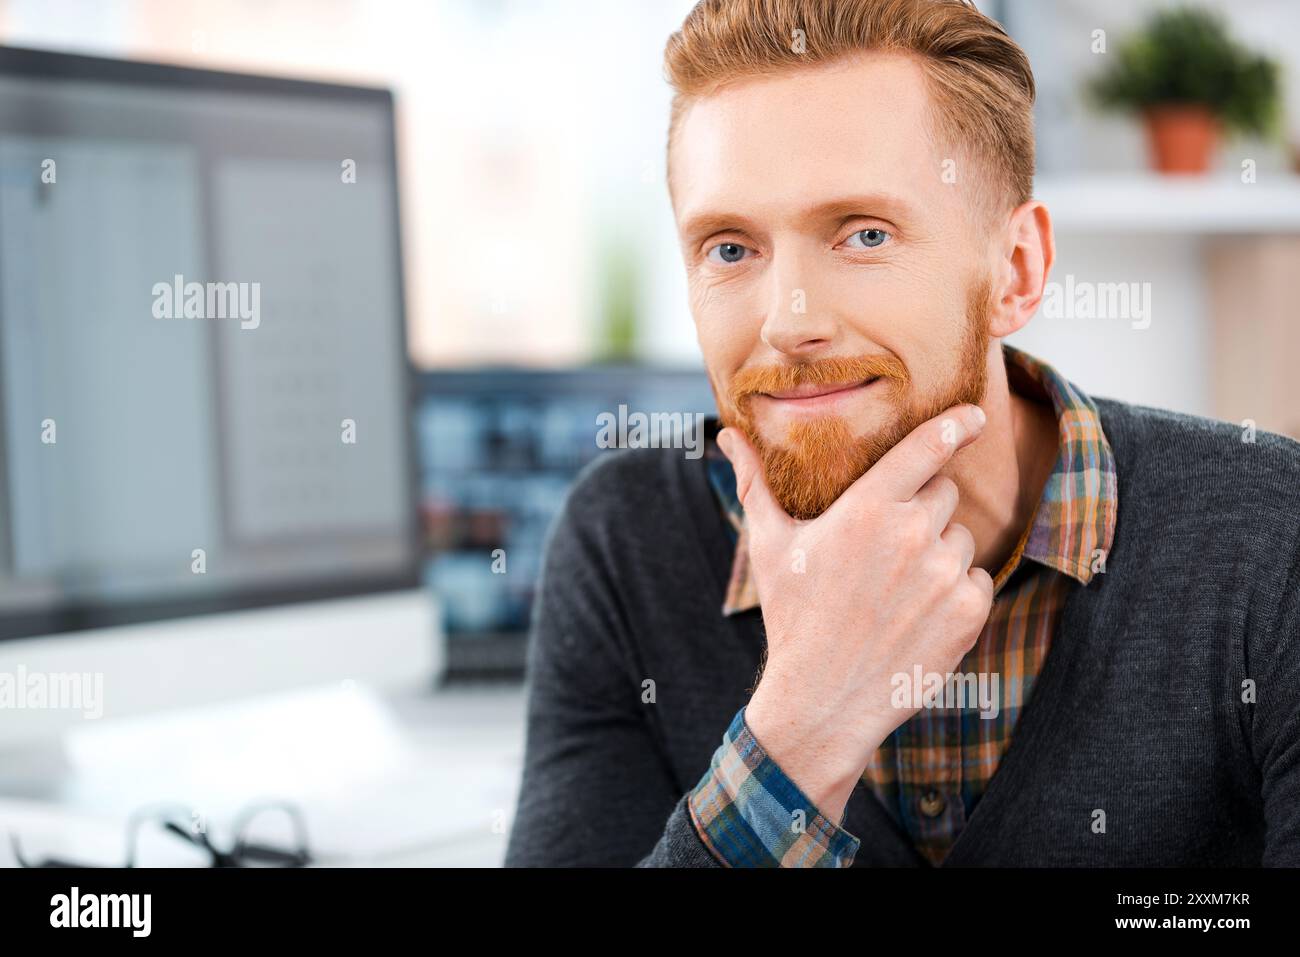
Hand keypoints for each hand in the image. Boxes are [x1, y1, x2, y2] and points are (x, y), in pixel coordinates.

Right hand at [716, 404, 993, 822]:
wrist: (823, 703)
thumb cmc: (791, 618)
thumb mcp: (769, 546)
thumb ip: (755, 483)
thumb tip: (727, 436)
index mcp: (866, 509)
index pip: (926, 448)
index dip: (955, 425)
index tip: (974, 415)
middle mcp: (913, 534)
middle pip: (943, 493)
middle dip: (920, 509)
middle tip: (884, 547)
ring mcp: (945, 574)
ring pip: (961, 537)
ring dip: (939, 552)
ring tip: (896, 587)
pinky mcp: (969, 613)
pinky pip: (977, 579)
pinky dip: (956, 592)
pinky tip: (917, 613)